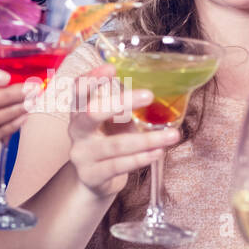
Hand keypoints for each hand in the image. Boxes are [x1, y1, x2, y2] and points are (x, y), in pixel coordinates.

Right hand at [68, 64, 177, 198]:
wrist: (93, 180)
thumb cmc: (107, 142)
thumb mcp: (113, 122)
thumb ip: (124, 107)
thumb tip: (156, 85)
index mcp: (79, 111)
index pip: (79, 89)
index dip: (92, 78)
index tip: (112, 68)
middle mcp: (76, 130)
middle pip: (92, 113)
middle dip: (120, 102)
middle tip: (149, 95)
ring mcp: (82, 154)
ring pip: (116, 145)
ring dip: (147, 140)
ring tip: (172, 135)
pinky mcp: (91, 175)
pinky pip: (119, 165)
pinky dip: (141, 158)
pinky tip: (158, 152)